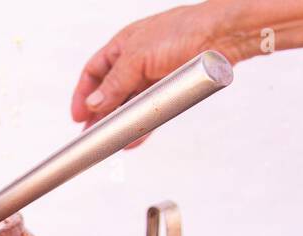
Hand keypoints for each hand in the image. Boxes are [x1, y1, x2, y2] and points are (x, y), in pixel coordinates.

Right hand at [70, 2, 248, 139]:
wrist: (223, 35)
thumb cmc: (184, 29)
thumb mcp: (137, 56)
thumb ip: (114, 83)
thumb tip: (95, 103)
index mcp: (124, 44)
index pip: (94, 71)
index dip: (83, 93)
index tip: (78, 115)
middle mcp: (138, 59)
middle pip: (111, 91)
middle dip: (100, 114)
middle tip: (91, 134)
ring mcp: (155, 74)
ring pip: (131, 103)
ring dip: (120, 122)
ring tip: (111, 140)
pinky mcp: (172, 88)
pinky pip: (151, 110)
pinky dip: (141, 124)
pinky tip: (134, 136)